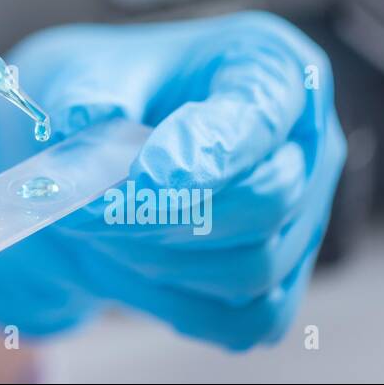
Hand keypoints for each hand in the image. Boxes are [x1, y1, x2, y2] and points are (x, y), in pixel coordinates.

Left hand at [0, 12, 346, 349]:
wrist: (89, 161)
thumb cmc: (100, 97)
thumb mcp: (79, 75)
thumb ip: (83, 95)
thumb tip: (84, 118)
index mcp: (269, 66)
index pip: (261, 115)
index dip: (210, 150)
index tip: (145, 175)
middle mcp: (305, 142)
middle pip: (269, 198)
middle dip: (170, 213)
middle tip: (90, 209)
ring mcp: (303, 217)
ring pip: (253, 267)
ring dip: (159, 258)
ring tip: (94, 226)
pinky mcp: (282, 282)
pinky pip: (245, 318)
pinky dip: (177, 302)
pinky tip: (127, 265)